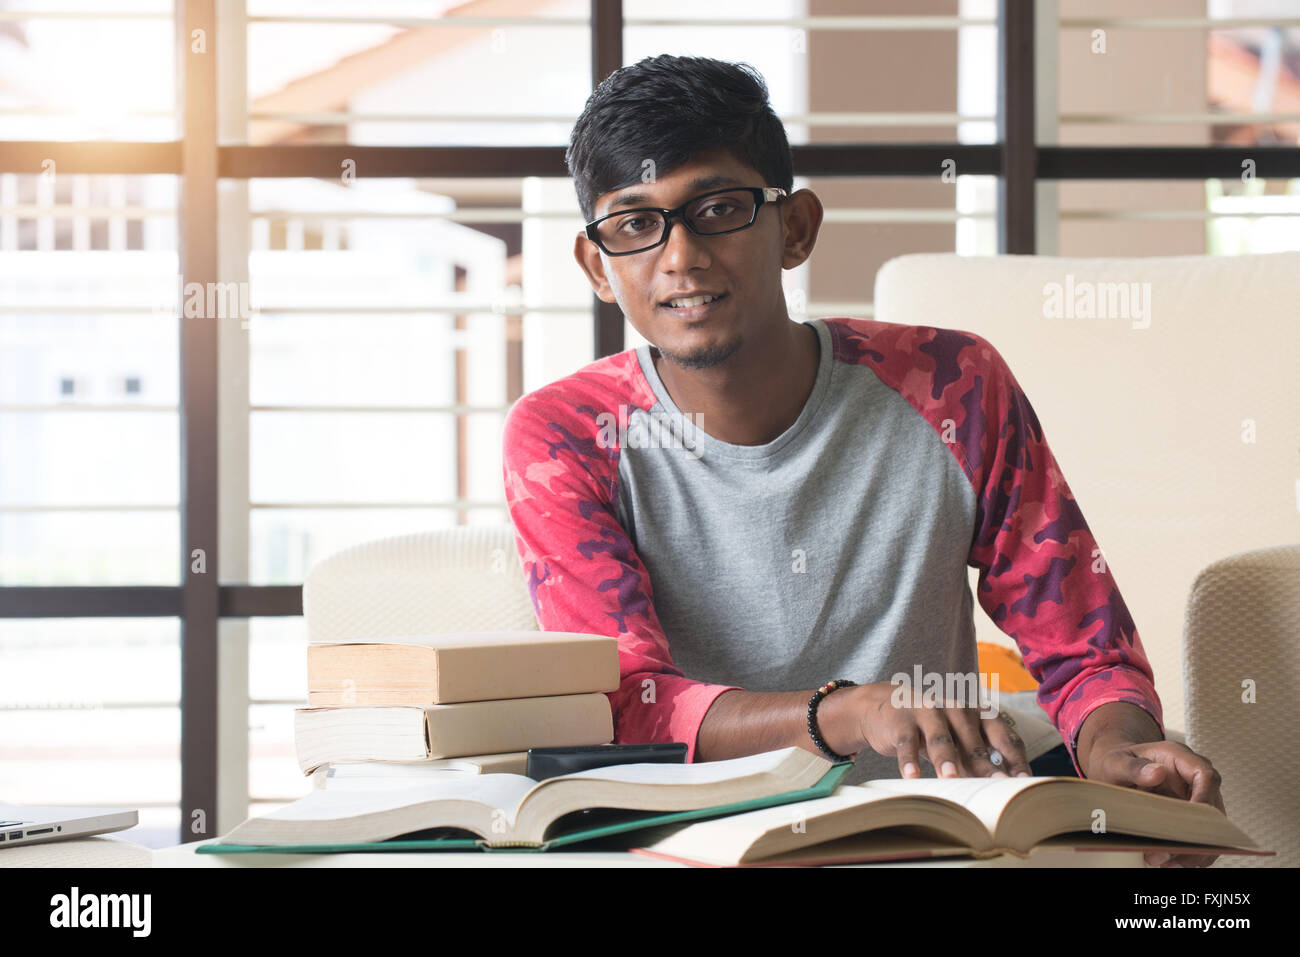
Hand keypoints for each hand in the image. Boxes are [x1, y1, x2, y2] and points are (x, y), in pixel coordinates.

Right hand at [826, 681, 1032, 779]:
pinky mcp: (901, 721)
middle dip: (985, 764)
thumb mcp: (957, 739)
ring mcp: (927, 712)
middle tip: (996, 784)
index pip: (1003, 736)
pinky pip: (906, 742)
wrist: (885, 705)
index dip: (1015, 759)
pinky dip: (908, 760)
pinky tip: (911, 776)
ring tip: (951, 779)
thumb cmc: (931, 728)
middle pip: (974, 741)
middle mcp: (956, 709)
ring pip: (940, 738)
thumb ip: (977, 757)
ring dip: (946, 759)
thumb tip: (1002, 787)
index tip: (1023, 783)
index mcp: (977, 714)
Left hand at [1084, 739, 1225, 867]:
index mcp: (1179, 757)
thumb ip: (1133, 766)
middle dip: (1198, 836)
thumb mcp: (1116, 762)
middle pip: (1213, 808)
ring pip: (1211, 828)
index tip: (1192, 824)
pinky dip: (1190, 853)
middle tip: (1173, 854)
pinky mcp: (1192, 816)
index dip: (1204, 800)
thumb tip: (1157, 772)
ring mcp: (1196, 798)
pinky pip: (1200, 838)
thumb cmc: (1117, 762)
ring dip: (1195, 850)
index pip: (1206, 776)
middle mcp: (1194, 778)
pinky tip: (1172, 864)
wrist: (1116, 769)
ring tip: (1168, 864)